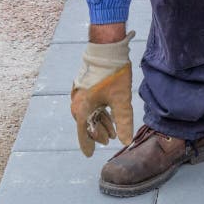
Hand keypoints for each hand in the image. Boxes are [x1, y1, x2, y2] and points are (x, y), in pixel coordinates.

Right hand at [70, 29, 134, 156]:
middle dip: (97, 133)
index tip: (89, 155)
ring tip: (112, 133)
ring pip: (89, 114)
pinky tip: (110, 116)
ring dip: (100, 123)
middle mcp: (78, 102)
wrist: (107, 48)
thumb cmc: (113, 74)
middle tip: (107, 142)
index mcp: (83, 108)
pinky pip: (91, 105)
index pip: (83, 132)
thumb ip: (123, 122)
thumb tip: (125, 142)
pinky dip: (100, 113)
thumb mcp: (122, 100)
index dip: (87, 144)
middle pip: (86, 124)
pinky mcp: (86, 87)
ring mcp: (80, 94)